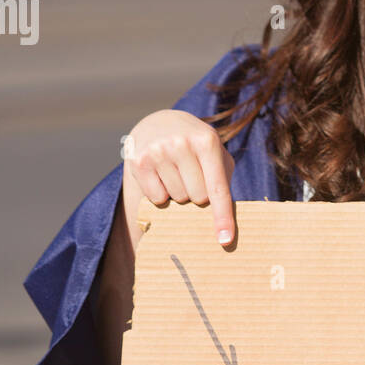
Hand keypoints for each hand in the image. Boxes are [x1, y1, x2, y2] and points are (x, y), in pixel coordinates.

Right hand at [123, 109, 235, 246]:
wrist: (159, 123)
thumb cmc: (195, 145)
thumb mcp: (216, 153)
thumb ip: (224, 180)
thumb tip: (223, 222)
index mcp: (207, 141)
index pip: (218, 188)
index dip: (222, 216)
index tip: (225, 240)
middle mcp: (182, 144)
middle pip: (198, 198)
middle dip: (198, 194)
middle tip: (191, 174)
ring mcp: (158, 151)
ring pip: (177, 198)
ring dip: (179, 192)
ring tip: (175, 171)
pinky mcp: (139, 162)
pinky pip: (157, 198)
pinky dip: (161, 193)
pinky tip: (160, 174)